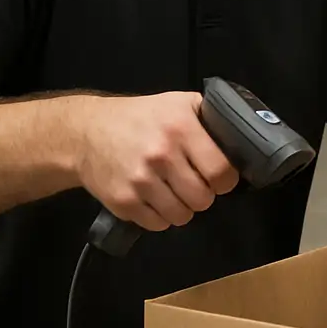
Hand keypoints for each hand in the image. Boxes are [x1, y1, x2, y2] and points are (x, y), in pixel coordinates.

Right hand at [73, 92, 239, 232]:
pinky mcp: (123, 202)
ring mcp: (140, 180)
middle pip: (203, 199)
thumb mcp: (177, 103)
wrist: (85, 132)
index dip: (225, 180)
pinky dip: (160, 217)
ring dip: (182, 208)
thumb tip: (242, 140)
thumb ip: (209, 118)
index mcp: (181, 128)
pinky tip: (154, 199)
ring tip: (173, 192)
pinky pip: (157, 224)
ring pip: (181, 216)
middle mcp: (161, 154)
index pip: (221, 172)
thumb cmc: (139, 117)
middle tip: (194, 184)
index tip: (220, 178)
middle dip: (203, 195)